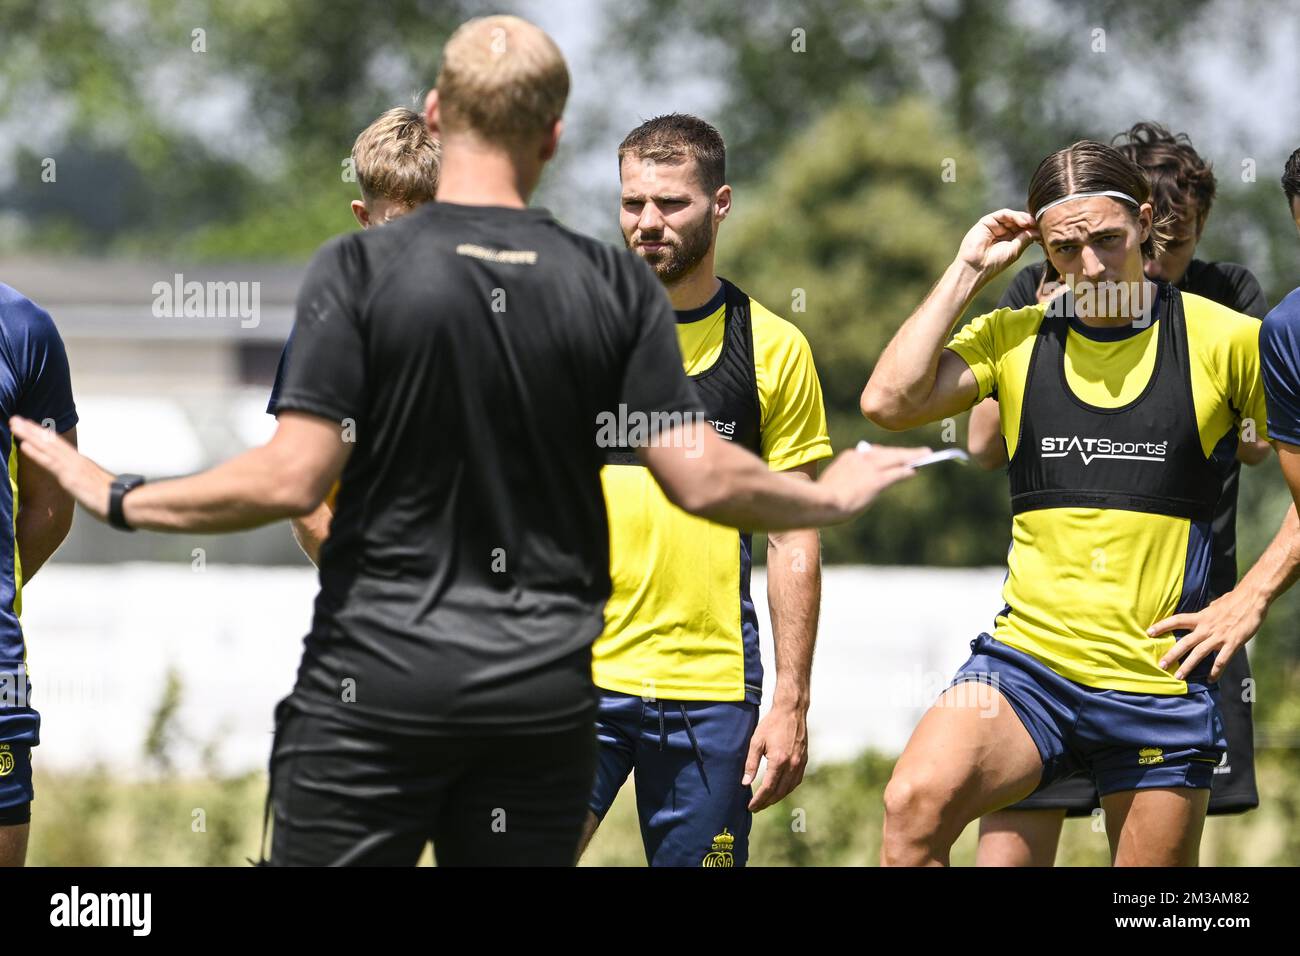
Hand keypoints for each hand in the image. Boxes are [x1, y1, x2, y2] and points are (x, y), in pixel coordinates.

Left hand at [9, 416, 113, 520]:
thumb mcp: (97, 486)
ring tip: (15, 424)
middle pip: (50, 441)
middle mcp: (75, 461)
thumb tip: (82, 483)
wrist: (121, 501)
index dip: (44, 435)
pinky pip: (49, 462)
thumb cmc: (113, 497)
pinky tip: (24, 444)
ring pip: (47, 447)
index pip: (59, 445)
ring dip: (30, 434)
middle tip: (17, 419)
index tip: (32, 427)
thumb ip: (86, 481)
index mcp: (81, 463)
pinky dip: (36, 453)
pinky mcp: (69, 477)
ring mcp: (72, 467)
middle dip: (32, 429)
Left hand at [743, 701, 807, 810]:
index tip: (750, 807)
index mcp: (779, 761)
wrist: (792, 711)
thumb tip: (745, 782)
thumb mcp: (756, 741)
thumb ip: (751, 763)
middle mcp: (792, 765)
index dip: (759, 800)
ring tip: (765, 802)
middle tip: (756, 808)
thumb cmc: (771, 724)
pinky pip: (796, 781)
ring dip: (777, 798)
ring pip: (789, 789)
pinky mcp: (804, 761)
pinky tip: (779, 790)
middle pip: (779, 792)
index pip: (768, 788)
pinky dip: (787, 789)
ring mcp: (800, 764)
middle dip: (766, 802)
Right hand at [818, 444, 929, 518]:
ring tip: (925, 455)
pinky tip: (915, 471)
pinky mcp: (877, 480)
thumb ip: (845, 479)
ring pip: (896, 458)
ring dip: (912, 456)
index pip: (873, 453)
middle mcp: (861, 458)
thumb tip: (853, 486)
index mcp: (849, 456)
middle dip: (903, 452)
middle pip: (888, 452)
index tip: (893, 455)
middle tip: (918, 451)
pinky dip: (907, 471)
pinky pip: (897, 473)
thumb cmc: (821, 499)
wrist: (821, 503)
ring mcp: (870, 468)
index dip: (886, 454)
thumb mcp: (832, 483)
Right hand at [956, 209, 1039, 278]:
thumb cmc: (995, 263)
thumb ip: (1026, 238)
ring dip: (1023, 218)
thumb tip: (1040, 230)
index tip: (1045, 228)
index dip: (1033, 227)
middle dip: (1029, 221)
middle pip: (1018, 221)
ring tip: (1031, 223)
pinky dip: (1014, 216)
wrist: (976, 267)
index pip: (1023, 229)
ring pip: (1012, 217)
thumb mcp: (1015, 250)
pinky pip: (1003, 214)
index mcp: (1008, 241)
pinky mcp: (987, 222)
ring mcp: (994, 226)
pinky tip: (1022, 222)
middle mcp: (1001, 232)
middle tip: (1040, 223)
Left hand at [1147, 587, 1266, 681]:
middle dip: (1172, 654)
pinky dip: (1215, 671)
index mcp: (1201, 617)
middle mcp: (1207, 627)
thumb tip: (1201, 614)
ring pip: (1199, 653)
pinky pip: (1221, 660)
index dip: (1162, 626)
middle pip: (1185, 642)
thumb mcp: (1214, 605)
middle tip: (1161, 665)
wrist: (1252, 598)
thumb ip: (1206, 613)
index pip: (1176, 620)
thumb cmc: (1234, 600)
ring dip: (1188, 666)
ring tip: (1178, 677)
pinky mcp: (1233, 643)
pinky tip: (1210, 679)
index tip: (1148, 632)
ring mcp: (1219, 636)